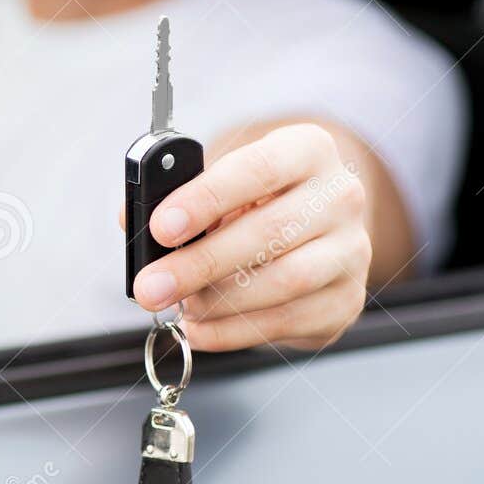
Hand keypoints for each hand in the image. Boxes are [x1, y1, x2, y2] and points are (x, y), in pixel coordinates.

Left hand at [129, 122, 372, 351]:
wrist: (314, 235)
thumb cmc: (256, 204)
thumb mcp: (222, 186)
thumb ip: (178, 198)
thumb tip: (133, 221)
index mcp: (307, 151)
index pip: (258, 169)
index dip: (206, 199)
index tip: (161, 227)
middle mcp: (339, 197)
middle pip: (266, 234)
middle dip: (198, 264)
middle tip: (150, 286)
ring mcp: (350, 251)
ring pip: (282, 282)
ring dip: (218, 302)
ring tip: (180, 306)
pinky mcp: (345, 301)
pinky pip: (285, 322)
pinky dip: (232, 332)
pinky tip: (200, 328)